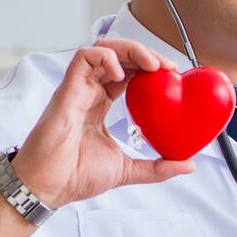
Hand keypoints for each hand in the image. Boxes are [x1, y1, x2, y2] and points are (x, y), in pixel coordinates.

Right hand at [12, 38, 193, 207]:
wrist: (49, 186)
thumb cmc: (76, 176)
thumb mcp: (127, 170)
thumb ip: (157, 167)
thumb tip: (187, 164)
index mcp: (100, 105)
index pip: (127, 73)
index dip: (149, 67)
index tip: (172, 75)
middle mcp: (89, 92)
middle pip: (117, 56)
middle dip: (145, 53)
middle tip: (168, 66)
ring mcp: (77, 89)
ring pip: (101, 49)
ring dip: (130, 50)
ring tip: (151, 64)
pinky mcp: (66, 91)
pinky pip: (83, 58)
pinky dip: (105, 57)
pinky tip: (122, 73)